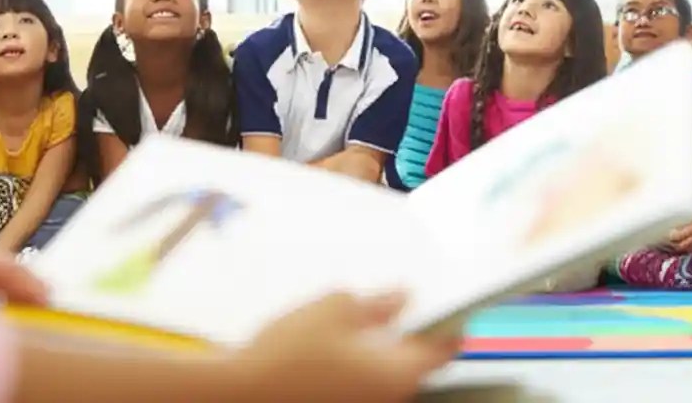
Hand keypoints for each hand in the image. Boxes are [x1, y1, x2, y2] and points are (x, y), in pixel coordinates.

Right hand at [240, 292, 459, 402]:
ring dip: (384, 348)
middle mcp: (389, 397)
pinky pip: (365, 384)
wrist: (241, 392)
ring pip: (389, 374)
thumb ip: (379, 302)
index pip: (446, 348)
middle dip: (413, 332)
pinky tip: (339, 343)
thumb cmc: (290, 351)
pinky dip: (362, 364)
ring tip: (361, 319)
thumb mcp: (338, 308)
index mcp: (398, 372)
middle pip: (418, 362)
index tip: (449, 302)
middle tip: (399, 303)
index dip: (450, 321)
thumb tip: (403, 298)